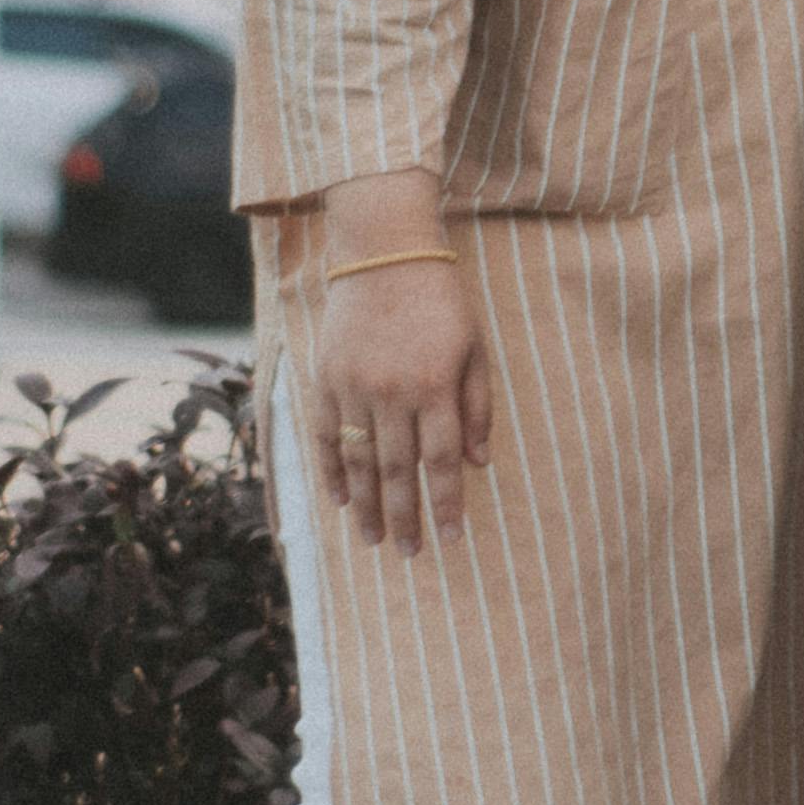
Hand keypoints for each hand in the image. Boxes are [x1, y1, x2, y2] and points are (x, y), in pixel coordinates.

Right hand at [305, 168, 490, 551]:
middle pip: (398, 470)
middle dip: (405, 516)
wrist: (383, 252)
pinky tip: (339, 500)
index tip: (451, 537)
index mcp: (434, 385)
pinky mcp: (325, 378)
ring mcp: (353, 386)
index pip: (442, 460)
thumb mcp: (474, 348)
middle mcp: (391, 392)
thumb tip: (478, 463)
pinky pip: (327, 436)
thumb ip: (477, 406)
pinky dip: (333, 471)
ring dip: (366, 506)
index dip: (447, 502)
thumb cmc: (440, 300)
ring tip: (374, 540)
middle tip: (411, 552)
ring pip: (359, 461)